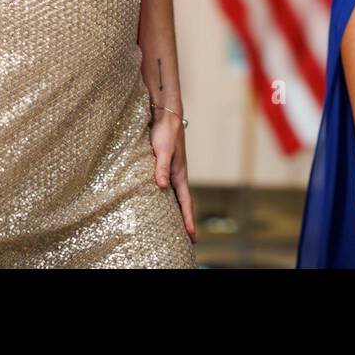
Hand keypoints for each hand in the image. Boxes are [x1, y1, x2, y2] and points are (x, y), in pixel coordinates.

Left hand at [150, 108, 195, 243]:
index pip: (186, 202)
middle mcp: (177, 174)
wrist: (166, 115)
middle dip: (186, 220)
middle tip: (189, 239)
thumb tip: (162, 187)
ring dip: (178, 211)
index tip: (192, 236)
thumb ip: (161, 168)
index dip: (188, 219)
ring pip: (176, 196)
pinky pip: (168, 187)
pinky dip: (169, 199)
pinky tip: (162, 202)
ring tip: (177, 226)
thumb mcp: (162, 150)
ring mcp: (172, 170)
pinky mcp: (164, 165)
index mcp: (180, 174)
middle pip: (183, 202)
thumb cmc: (165, 132)